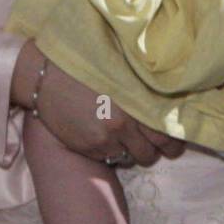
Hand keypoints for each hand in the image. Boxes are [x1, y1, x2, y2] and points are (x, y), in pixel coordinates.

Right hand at [33, 59, 183, 165]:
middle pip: (151, 152)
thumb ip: (145, 88)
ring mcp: (104, 139)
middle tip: (164, 150)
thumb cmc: (88, 65)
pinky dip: (115, 152)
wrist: (46, 77)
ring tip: (134, 143)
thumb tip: (171, 94)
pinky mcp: (88, 147)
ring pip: (131, 158)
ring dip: (136, 153)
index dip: (174, 141)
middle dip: (159, 152)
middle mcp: (122, 124)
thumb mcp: (123, 71)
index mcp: (136, 102)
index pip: (166, 133)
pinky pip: (111, 158)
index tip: (177, 142)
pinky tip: (110, 139)